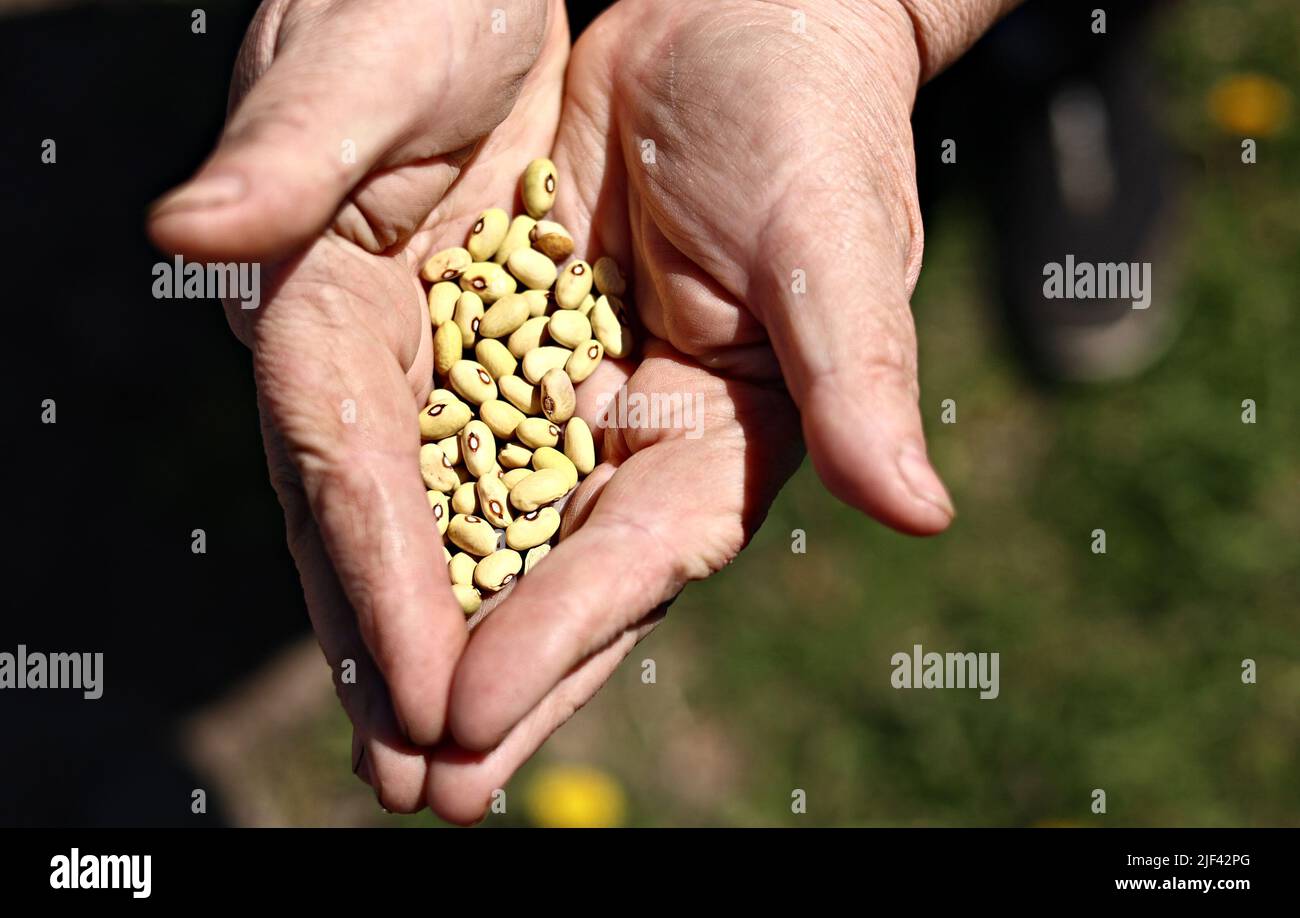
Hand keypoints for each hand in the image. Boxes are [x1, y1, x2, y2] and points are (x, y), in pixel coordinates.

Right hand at [148, 0, 570, 810]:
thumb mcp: (360, 51)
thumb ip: (288, 146)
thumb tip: (188, 237)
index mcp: (310, 285)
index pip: (340, 458)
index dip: (374, 575)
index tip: (421, 689)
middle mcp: (352, 342)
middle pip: (370, 518)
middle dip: (400, 647)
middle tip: (428, 782)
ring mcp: (409, 356)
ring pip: (428, 517)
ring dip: (445, 633)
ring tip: (461, 753)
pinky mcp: (472, 348)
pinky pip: (486, 471)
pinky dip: (495, 558)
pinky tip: (513, 634)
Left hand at [419, 0, 955, 822]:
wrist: (740, 26)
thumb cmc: (812, 119)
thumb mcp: (837, 240)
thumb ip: (859, 376)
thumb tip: (920, 510)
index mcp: (737, 435)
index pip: (643, 556)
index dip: (561, 635)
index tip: (472, 715)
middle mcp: (653, 442)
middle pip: (561, 581)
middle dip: (492, 683)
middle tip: (412, 789)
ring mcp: (583, 405)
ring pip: (493, 534)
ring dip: (434, 625)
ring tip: (370, 723)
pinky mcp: (519, 354)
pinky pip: (449, 446)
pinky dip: (406, 516)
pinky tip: (354, 580)